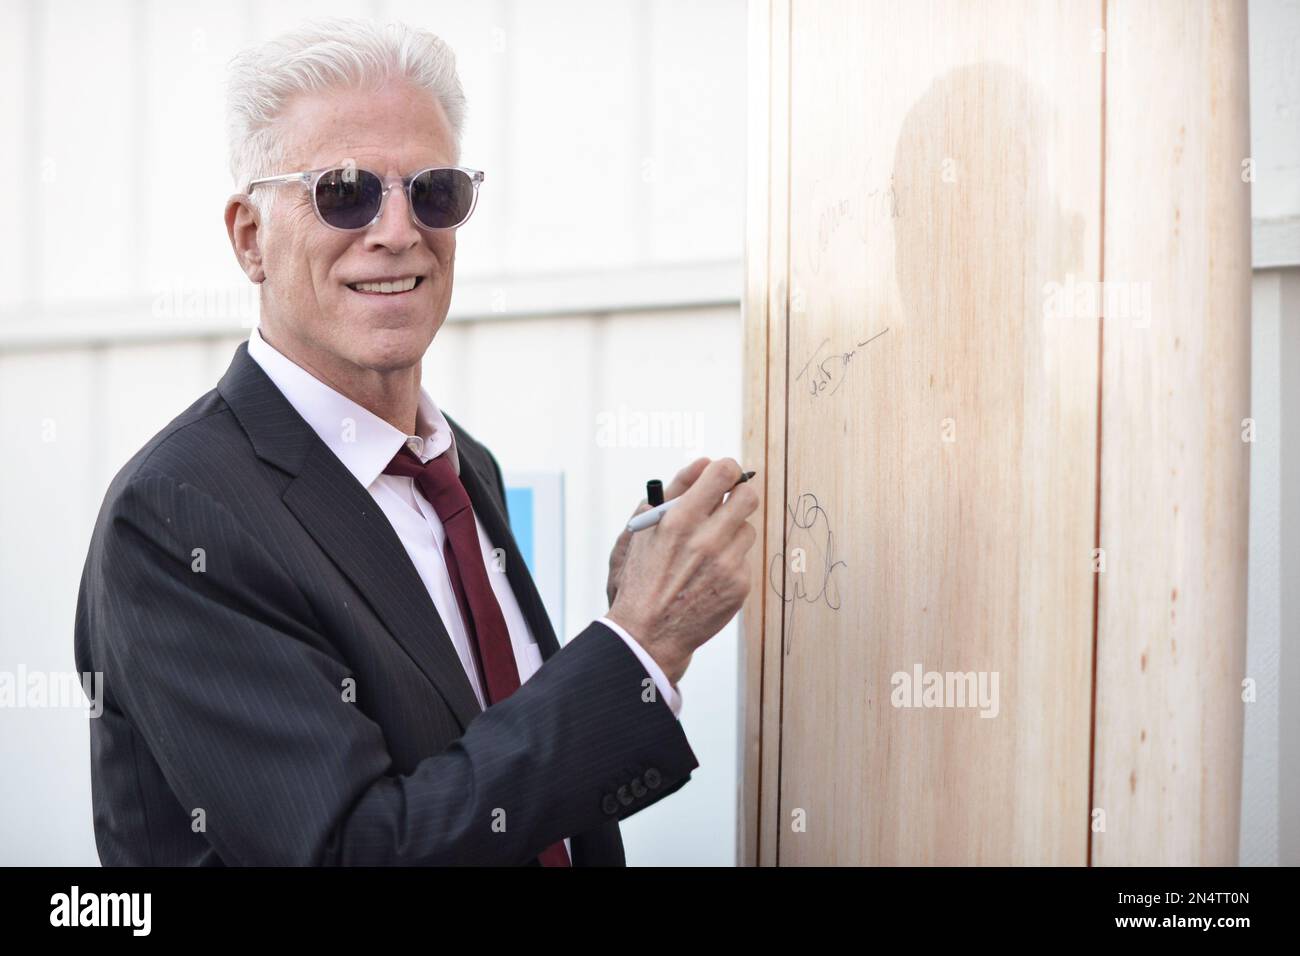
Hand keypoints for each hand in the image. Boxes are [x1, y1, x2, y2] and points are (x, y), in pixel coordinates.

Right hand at [607, 458, 759, 684]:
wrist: (648, 632)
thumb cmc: (643, 577)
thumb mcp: (645, 529)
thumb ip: (675, 491)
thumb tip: (704, 463)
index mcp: (681, 520)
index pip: (723, 473)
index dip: (727, 469)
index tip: (724, 475)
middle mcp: (707, 540)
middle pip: (749, 496)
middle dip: (740, 494)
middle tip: (728, 502)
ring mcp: (727, 564)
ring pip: (748, 529)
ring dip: (732, 532)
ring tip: (708, 549)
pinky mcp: (739, 585)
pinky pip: (745, 558)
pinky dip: (731, 561)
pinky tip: (709, 575)